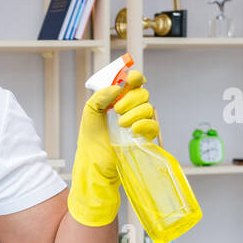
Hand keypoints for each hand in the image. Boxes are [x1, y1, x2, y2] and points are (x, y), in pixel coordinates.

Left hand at [67, 70, 161, 226]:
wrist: (94, 164)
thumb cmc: (90, 141)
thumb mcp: (90, 114)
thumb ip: (99, 97)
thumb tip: (116, 87)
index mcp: (118, 101)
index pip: (133, 82)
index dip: (135, 78)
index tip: (131, 79)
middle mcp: (131, 110)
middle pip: (143, 93)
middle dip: (131, 99)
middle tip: (117, 110)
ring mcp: (139, 123)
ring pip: (149, 108)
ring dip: (135, 114)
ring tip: (120, 125)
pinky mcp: (145, 137)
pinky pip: (153, 125)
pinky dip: (145, 125)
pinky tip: (133, 130)